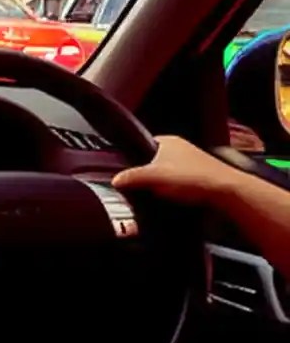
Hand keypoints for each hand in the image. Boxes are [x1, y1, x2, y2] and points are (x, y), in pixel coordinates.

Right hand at [112, 135, 239, 205]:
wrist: (227, 194)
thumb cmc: (194, 178)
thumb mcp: (153, 177)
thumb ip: (131, 177)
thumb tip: (116, 180)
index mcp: (168, 141)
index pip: (143, 146)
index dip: (134, 160)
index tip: (128, 173)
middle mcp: (182, 149)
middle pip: (155, 163)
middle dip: (149, 176)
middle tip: (143, 188)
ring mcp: (193, 164)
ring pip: (169, 176)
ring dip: (164, 187)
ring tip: (162, 196)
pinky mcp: (201, 180)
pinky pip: (181, 186)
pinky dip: (177, 194)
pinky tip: (176, 201)